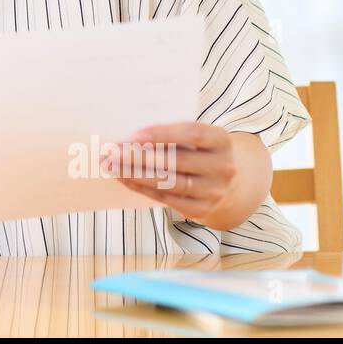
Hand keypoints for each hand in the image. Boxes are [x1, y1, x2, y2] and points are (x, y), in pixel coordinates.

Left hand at [106, 122, 239, 222]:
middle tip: (113, 151)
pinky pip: (165, 198)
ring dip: (136, 174)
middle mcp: (222, 167)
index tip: (135, 135)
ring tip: (112, 166)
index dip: (163, 134)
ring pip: (169, 182)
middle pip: (177, 161)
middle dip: (141, 156)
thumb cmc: (202, 153)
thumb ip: (174, 135)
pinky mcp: (201, 209)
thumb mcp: (198, 139)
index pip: (193, 134)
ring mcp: (214, 191)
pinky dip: (141, 188)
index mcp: (222, 141)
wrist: (230, 185)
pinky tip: (124, 179)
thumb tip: (132, 137)